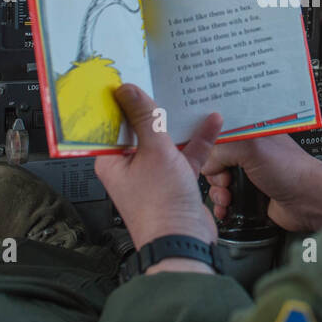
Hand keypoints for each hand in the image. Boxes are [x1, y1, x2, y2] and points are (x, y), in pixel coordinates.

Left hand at [94, 85, 222, 258]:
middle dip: (154, 108)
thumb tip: (128, 91)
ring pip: (164, 141)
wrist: (183, 243)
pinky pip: (184, 154)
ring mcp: (153, 174)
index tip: (129, 78)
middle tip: (162, 81)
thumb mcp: (154, 152)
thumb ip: (144, 118)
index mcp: (112, 160)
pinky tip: (211, 124)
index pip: (111, 122)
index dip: (120, 100)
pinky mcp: (174, 181)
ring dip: (179, 124)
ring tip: (190, 99)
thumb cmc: (160, 207)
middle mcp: (129, 166)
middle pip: (139, 129)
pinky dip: (197, 141)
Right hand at [200, 134, 321, 231]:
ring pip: (217, 183)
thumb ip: (223, 148)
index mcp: (249, 132)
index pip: (217, 135)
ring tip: (229, 198)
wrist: (309, 201)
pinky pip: (226, 200)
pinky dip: (222, 206)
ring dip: (218, 194)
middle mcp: (248, 151)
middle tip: (226, 181)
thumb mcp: (252, 147)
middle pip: (213, 162)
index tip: (211, 159)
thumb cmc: (292, 171)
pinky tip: (227, 209)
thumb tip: (207, 162)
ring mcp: (248, 174)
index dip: (209, 148)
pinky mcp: (249, 194)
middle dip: (215, 175)